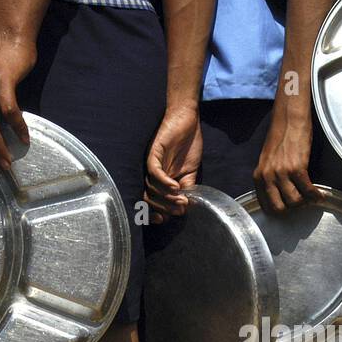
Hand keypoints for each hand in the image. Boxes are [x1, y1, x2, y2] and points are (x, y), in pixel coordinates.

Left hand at [144, 104, 202, 222]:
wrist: (187, 121)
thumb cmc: (188, 144)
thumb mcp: (191, 172)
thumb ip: (188, 188)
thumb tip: (186, 207)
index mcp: (160, 181)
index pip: (151, 201)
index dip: (155, 212)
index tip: (165, 220)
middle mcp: (153, 175)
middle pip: (150, 198)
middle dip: (164, 208)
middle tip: (179, 211)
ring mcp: (152, 164)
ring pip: (151, 187)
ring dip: (167, 197)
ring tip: (181, 200)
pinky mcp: (154, 153)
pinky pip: (154, 172)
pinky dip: (164, 182)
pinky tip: (175, 186)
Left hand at [253, 104, 321, 213]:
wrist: (289, 119)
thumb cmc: (280, 137)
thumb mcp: (267, 161)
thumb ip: (269, 178)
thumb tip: (280, 195)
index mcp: (259, 176)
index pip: (266, 206)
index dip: (279, 212)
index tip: (289, 210)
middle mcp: (268, 176)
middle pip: (280, 208)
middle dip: (292, 210)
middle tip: (301, 205)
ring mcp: (282, 173)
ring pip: (295, 202)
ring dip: (305, 203)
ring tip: (311, 198)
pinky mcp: (297, 167)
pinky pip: (308, 190)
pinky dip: (315, 195)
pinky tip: (320, 195)